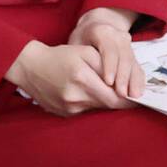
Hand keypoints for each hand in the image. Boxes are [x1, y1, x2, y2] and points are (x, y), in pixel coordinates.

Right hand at [6, 40, 128, 116]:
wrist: (29, 67)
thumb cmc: (59, 56)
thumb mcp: (85, 52)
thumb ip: (107, 66)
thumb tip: (124, 84)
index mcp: (82, 78)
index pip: (117, 98)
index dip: (131, 99)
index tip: (138, 96)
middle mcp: (75, 97)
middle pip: (109, 105)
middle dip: (119, 100)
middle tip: (126, 94)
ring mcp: (69, 108)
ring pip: (98, 108)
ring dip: (102, 100)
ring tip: (96, 87)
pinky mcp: (64, 114)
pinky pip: (85, 110)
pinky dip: (89, 102)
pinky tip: (81, 92)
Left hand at [69, 10, 144, 99]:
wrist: (94, 26)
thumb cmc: (81, 38)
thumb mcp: (75, 44)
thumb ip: (82, 59)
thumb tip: (83, 81)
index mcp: (101, 31)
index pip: (108, 50)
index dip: (110, 67)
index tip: (108, 82)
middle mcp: (118, 36)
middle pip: (124, 58)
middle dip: (123, 78)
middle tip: (121, 94)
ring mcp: (128, 44)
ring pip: (133, 63)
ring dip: (133, 81)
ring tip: (132, 96)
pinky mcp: (133, 53)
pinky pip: (138, 67)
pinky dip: (138, 81)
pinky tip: (137, 92)